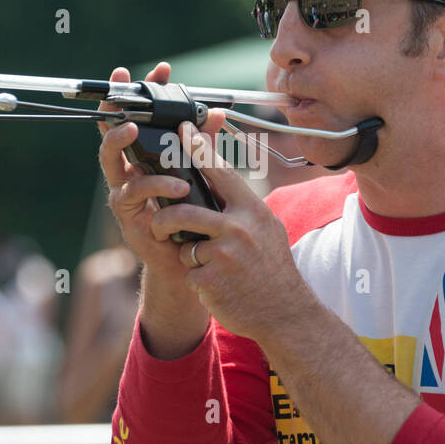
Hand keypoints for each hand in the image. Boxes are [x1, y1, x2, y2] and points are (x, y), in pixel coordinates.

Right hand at [97, 62, 225, 288]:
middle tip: (120, 94)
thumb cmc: (190, 214)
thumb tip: (217, 112)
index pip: (137, 118)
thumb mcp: (199, 174)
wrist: (188, 260)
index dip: (144, 93)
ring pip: (111, 160)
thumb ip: (203, 145)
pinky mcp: (129, 215)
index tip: (160, 70)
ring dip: (123, 141)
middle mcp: (128, 171)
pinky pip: (135, 193)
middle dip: (111, 110)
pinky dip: (157, 186)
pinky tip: (179, 186)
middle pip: (109, 133)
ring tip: (137, 130)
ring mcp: (125, 192)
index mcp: (143, 157)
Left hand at [147, 122, 314, 342]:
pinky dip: (195, 277)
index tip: (181, 131)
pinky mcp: (209, 281)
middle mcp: (238, 229)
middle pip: (184, 210)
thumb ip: (241, 204)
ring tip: (192, 256)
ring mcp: (223, 256)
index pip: (219, 172)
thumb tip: (218, 174)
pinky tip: (213, 283)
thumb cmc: (272, 266)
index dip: (198, 149)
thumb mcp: (265, 227)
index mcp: (251, 210)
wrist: (285, 312)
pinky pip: (188, 271)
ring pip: (183, 242)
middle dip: (164, 216)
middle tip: (159, 222)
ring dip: (182, 249)